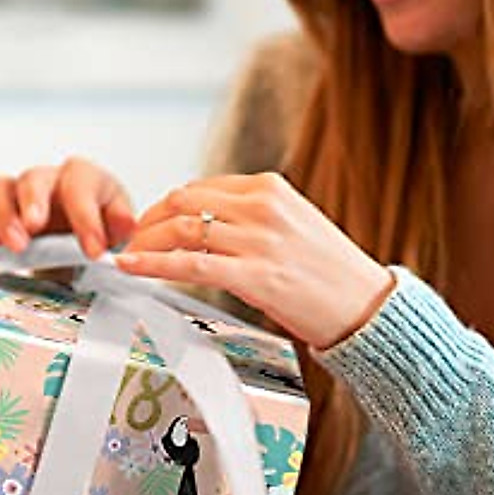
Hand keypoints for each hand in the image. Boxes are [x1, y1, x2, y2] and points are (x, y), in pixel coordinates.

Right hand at [0, 157, 135, 257]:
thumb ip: (121, 223)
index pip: (81, 184)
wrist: (81, 245)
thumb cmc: (101, 228)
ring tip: (16, 246)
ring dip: (4, 215)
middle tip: (35, 228)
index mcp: (84, 177)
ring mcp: (19, 193)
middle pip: (33, 178)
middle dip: (32, 202)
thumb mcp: (119, 226)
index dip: (86, 216)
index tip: (93, 251)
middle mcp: (48, 179)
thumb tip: (125, 223)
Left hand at [115, 173, 394, 349]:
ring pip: (181, 229)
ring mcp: (258, 240)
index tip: (152, 221)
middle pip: (183, 202)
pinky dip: (152, 263)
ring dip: (145, 241)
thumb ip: (252, 216)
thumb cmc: (330, 272)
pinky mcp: (254, 276)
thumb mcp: (293, 224)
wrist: (367, 307)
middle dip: (149, 220)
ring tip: (127, 254)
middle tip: (132, 239)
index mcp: (270, 188)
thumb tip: (205, 222)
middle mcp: (262, 207)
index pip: (201, 187)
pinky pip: (189, 264)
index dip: (167, 205)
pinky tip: (131, 266)